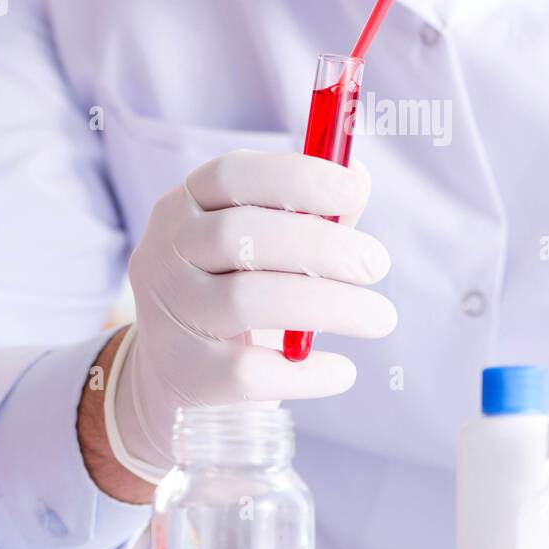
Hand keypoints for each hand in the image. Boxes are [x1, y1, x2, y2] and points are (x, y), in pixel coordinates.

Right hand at [107, 150, 395, 480]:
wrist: (173, 367)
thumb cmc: (234, 284)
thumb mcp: (262, 241)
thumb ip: (310, 208)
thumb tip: (358, 175)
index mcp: (187, 204)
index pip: (230, 174)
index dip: (296, 176)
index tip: (355, 190)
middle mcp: (166, 252)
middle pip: (240, 236)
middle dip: (323, 246)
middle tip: (377, 263)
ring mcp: (169, 314)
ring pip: (246, 301)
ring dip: (328, 306)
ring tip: (381, 318)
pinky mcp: (183, 374)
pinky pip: (247, 373)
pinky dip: (305, 373)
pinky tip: (342, 371)